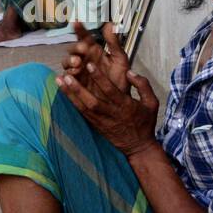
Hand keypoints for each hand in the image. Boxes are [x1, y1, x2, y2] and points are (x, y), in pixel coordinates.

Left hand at [58, 22, 158, 156]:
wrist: (139, 147)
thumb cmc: (145, 122)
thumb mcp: (152, 102)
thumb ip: (143, 85)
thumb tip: (129, 72)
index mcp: (126, 106)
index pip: (111, 91)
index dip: (100, 78)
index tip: (90, 65)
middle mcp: (112, 115)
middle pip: (92, 101)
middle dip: (78, 89)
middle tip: (67, 75)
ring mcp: (102, 122)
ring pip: (84, 108)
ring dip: (70, 94)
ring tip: (59, 81)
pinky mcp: (96, 126)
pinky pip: (82, 114)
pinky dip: (72, 102)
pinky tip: (63, 92)